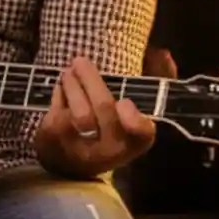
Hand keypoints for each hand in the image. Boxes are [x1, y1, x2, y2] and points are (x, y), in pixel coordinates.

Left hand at [34, 51, 176, 178]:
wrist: (71, 164)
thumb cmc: (109, 128)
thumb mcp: (135, 111)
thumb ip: (156, 80)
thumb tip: (164, 54)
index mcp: (134, 141)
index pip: (142, 134)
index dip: (135, 120)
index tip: (124, 102)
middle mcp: (110, 149)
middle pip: (104, 110)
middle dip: (92, 80)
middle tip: (80, 61)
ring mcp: (80, 148)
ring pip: (79, 112)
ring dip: (72, 85)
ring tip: (69, 72)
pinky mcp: (55, 142)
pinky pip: (58, 111)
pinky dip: (59, 94)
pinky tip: (62, 88)